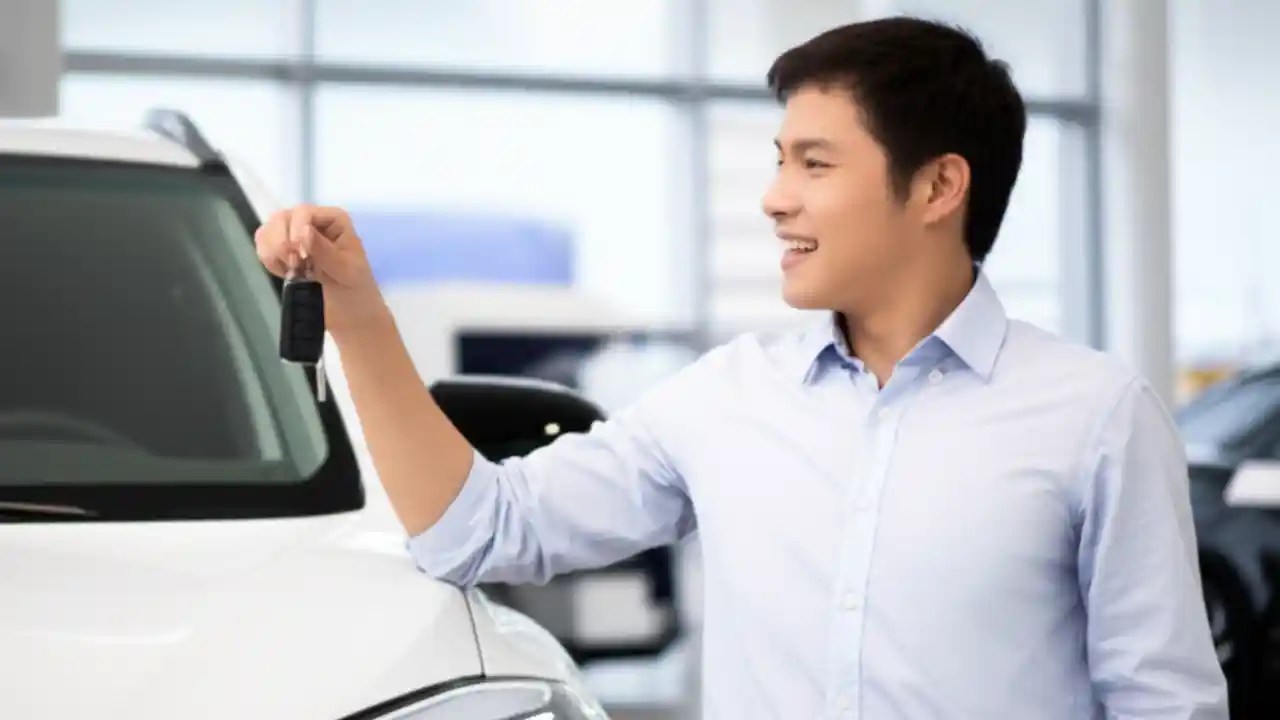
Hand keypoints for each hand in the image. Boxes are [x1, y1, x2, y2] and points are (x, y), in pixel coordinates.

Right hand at [254, 204, 388, 338]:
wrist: (350, 311)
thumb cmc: (355, 288)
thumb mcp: (345, 269)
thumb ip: (324, 250)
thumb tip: (303, 230)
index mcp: (332, 219)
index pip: (304, 212)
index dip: (296, 230)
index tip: (301, 256)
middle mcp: (312, 222)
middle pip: (281, 218)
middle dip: (282, 242)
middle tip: (294, 265)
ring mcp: (294, 235)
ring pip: (268, 230)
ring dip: (273, 252)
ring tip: (292, 270)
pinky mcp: (283, 251)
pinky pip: (264, 246)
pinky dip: (269, 260)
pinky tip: (284, 272)